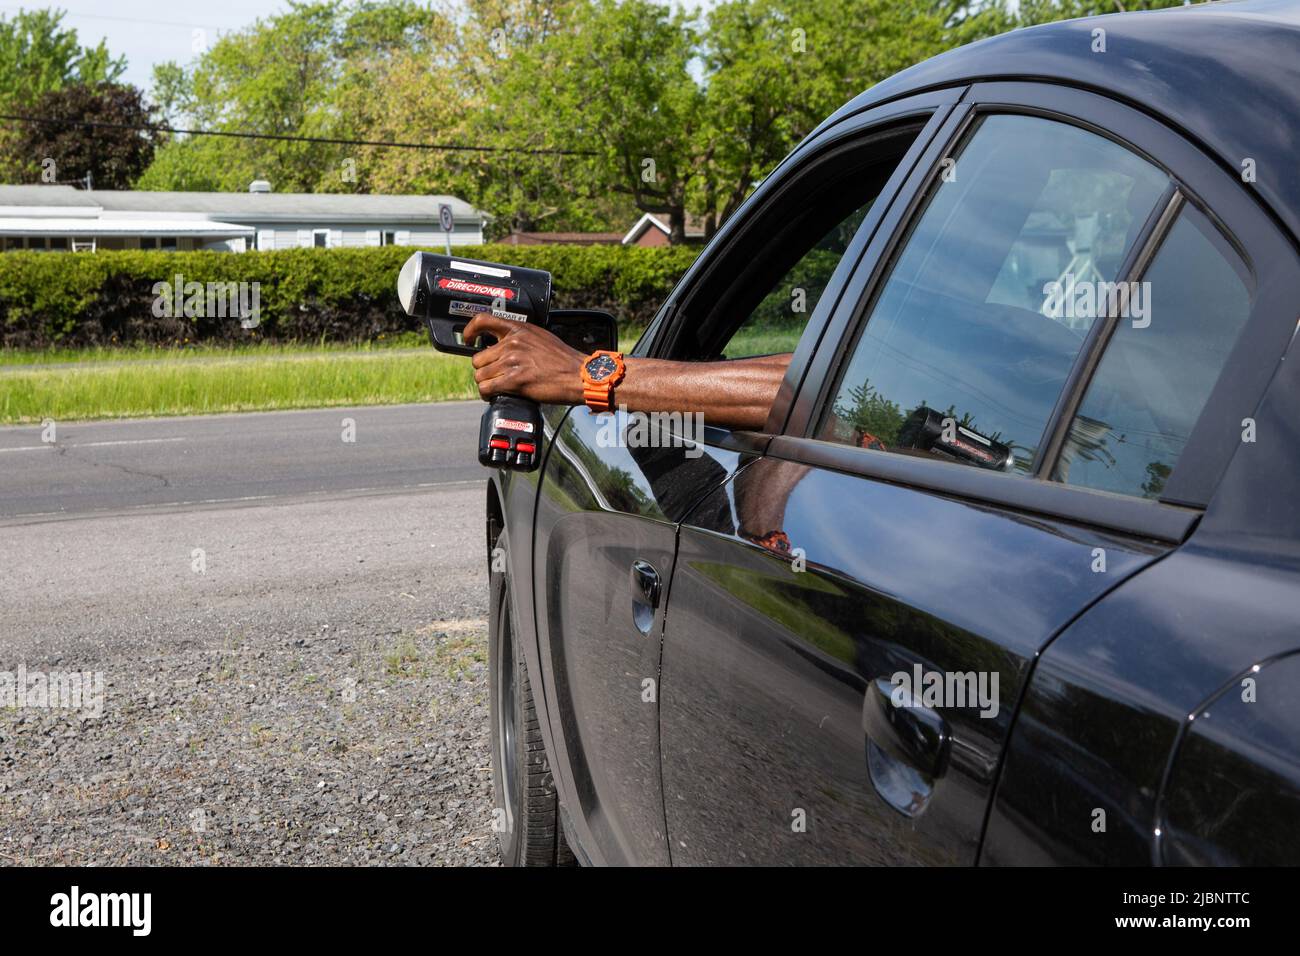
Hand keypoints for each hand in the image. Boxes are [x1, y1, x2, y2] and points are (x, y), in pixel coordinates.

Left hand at [463, 315, 585, 404]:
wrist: (579, 375)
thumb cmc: (564, 360)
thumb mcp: (541, 338)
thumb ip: (520, 338)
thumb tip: (502, 345)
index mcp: (519, 330)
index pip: (483, 320)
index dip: (469, 330)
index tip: (467, 339)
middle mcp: (512, 343)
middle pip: (478, 358)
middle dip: (485, 369)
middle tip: (495, 375)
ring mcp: (512, 362)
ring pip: (481, 375)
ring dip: (487, 383)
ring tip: (497, 386)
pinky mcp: (514, 380)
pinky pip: (487, 388)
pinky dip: (487, 394)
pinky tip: (494, 395)